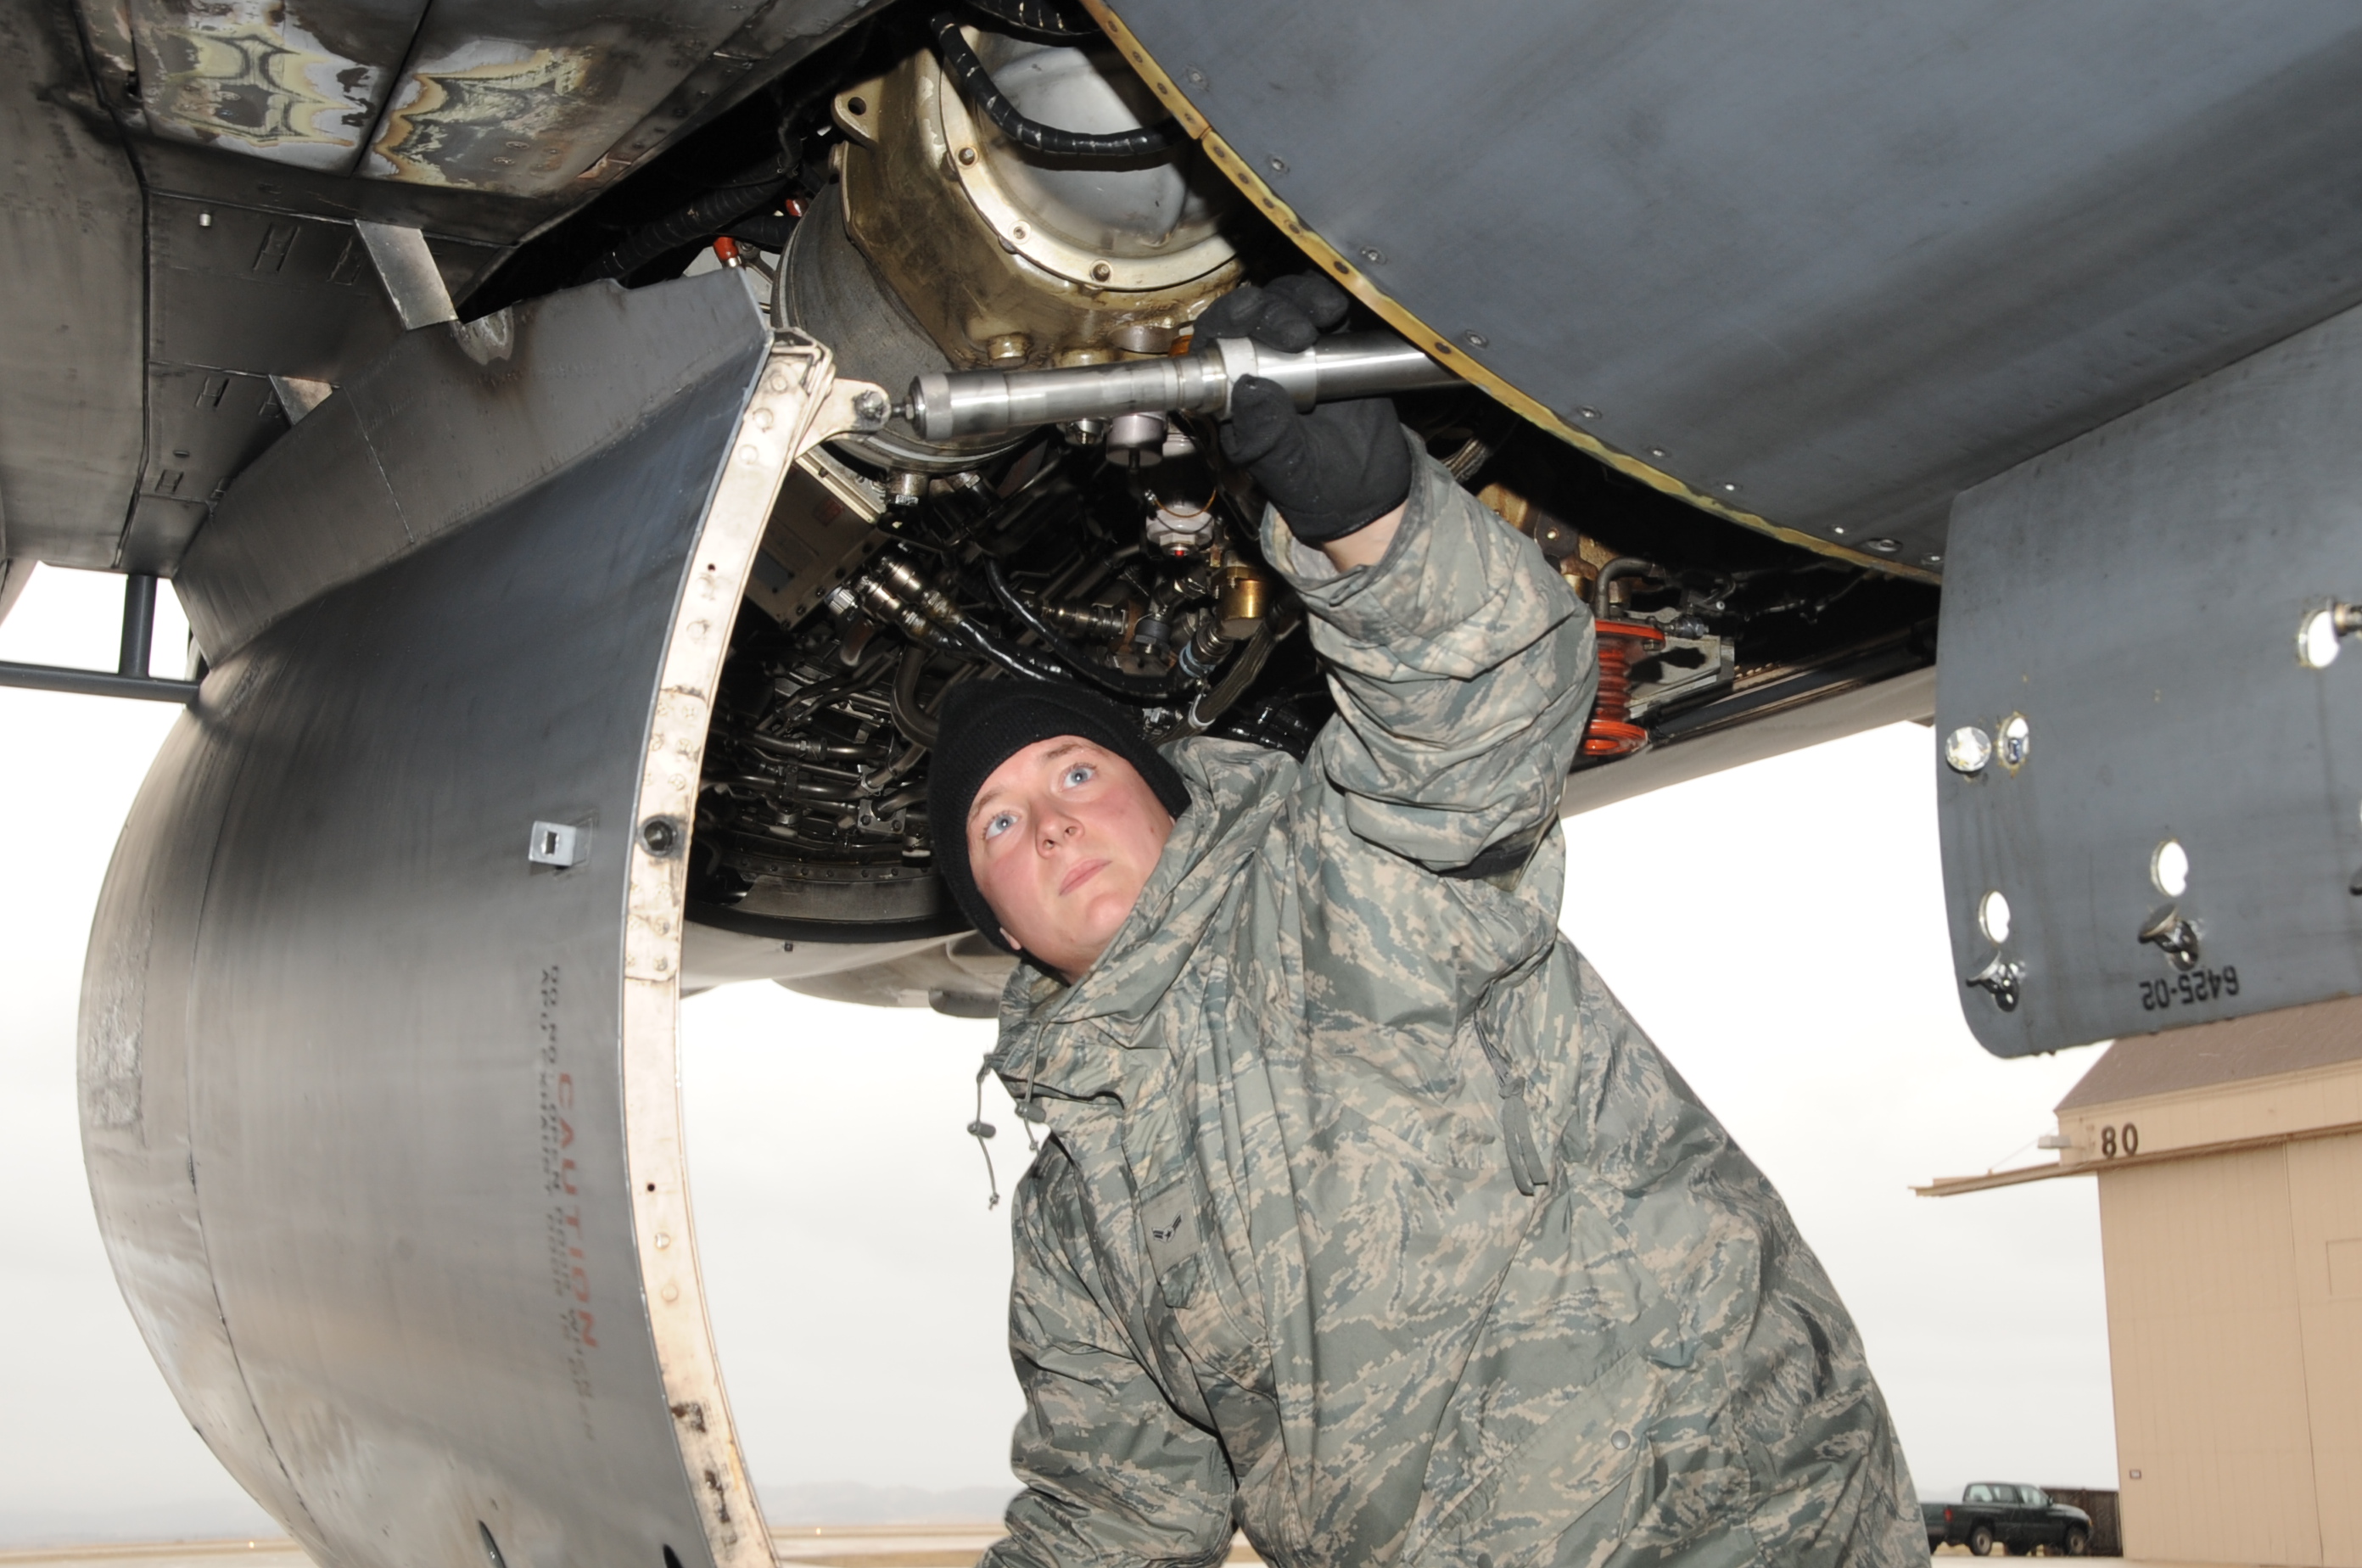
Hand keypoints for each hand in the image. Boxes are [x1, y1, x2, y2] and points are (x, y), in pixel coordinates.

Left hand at [1195, 278, 1410, 546]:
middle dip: (1272, 310)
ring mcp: (1299, 352)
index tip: (1250, 317)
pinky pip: (1328, 309)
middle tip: (1298, 332)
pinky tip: (1338, 307)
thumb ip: (1264, 432)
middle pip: (1252, 312)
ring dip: (1301, 299)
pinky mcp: (1336, 345)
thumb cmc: (1313, 486)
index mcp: (1232, 394)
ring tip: (1327, 314)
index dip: (1229, 320)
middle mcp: (1260, 365)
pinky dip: (1329, 299)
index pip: (1217, 339)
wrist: (1366, 493)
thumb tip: (1248, 386)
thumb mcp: (1284, 467)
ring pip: (1288, 302)